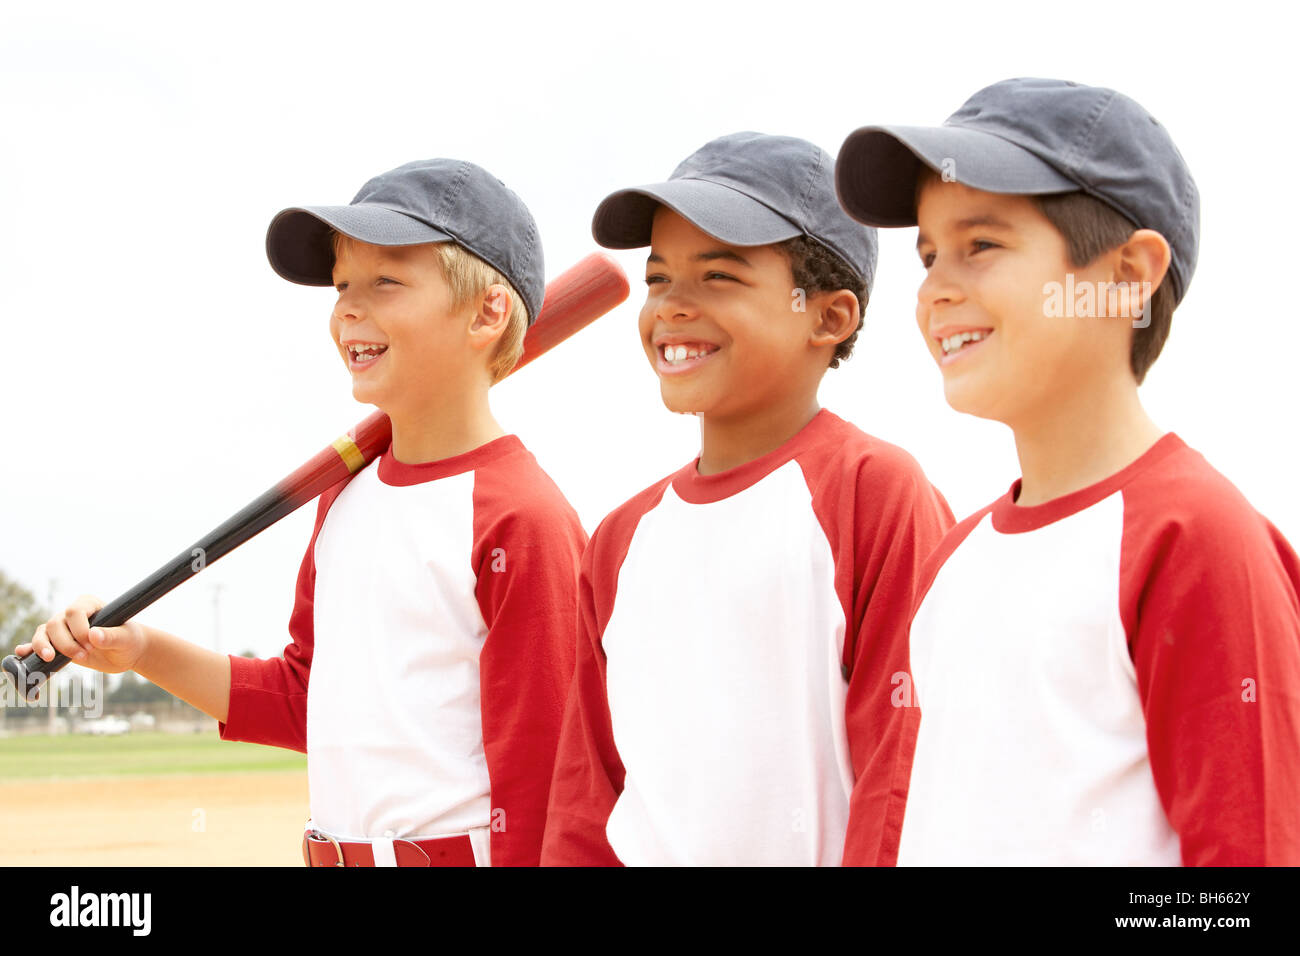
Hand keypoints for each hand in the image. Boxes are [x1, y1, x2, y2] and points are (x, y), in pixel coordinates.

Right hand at [15, 594, 147, 674]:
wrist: (126, 652)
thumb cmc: (129, 640)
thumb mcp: (126, 639)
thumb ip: (112, 636)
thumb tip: (94, 635)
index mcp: (90, 604)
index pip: (74, 611)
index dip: (79, 629)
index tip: (91, 644)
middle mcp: (73, 614)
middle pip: (55, 624)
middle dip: (66, 642)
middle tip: (85, 654)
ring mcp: (63, 628)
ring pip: (44, 633)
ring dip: (45, 647)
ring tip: (53, 659)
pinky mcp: (57, 643)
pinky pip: (38, 642)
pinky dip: (30, 648)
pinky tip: (24, 654)